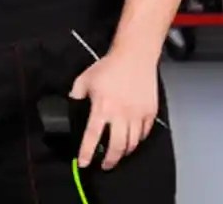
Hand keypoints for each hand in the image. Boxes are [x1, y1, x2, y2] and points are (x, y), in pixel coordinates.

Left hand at [69, 50, 159, 170]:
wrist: (134, 57)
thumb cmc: (109, 67)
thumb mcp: (84, 79)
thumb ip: (76, 95)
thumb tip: (72, 105)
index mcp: (102, 107)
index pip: (92, 136)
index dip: (87, 152)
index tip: (83, 163)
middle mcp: (121, 114)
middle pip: (116, 146)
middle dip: (110, 160)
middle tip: (104, 165)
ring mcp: (138, 115)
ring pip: (132, 143)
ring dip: (123, 152)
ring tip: (117, 154)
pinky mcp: (150, 113)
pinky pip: (144, 134)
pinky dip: (137, 141)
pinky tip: (130, 141)